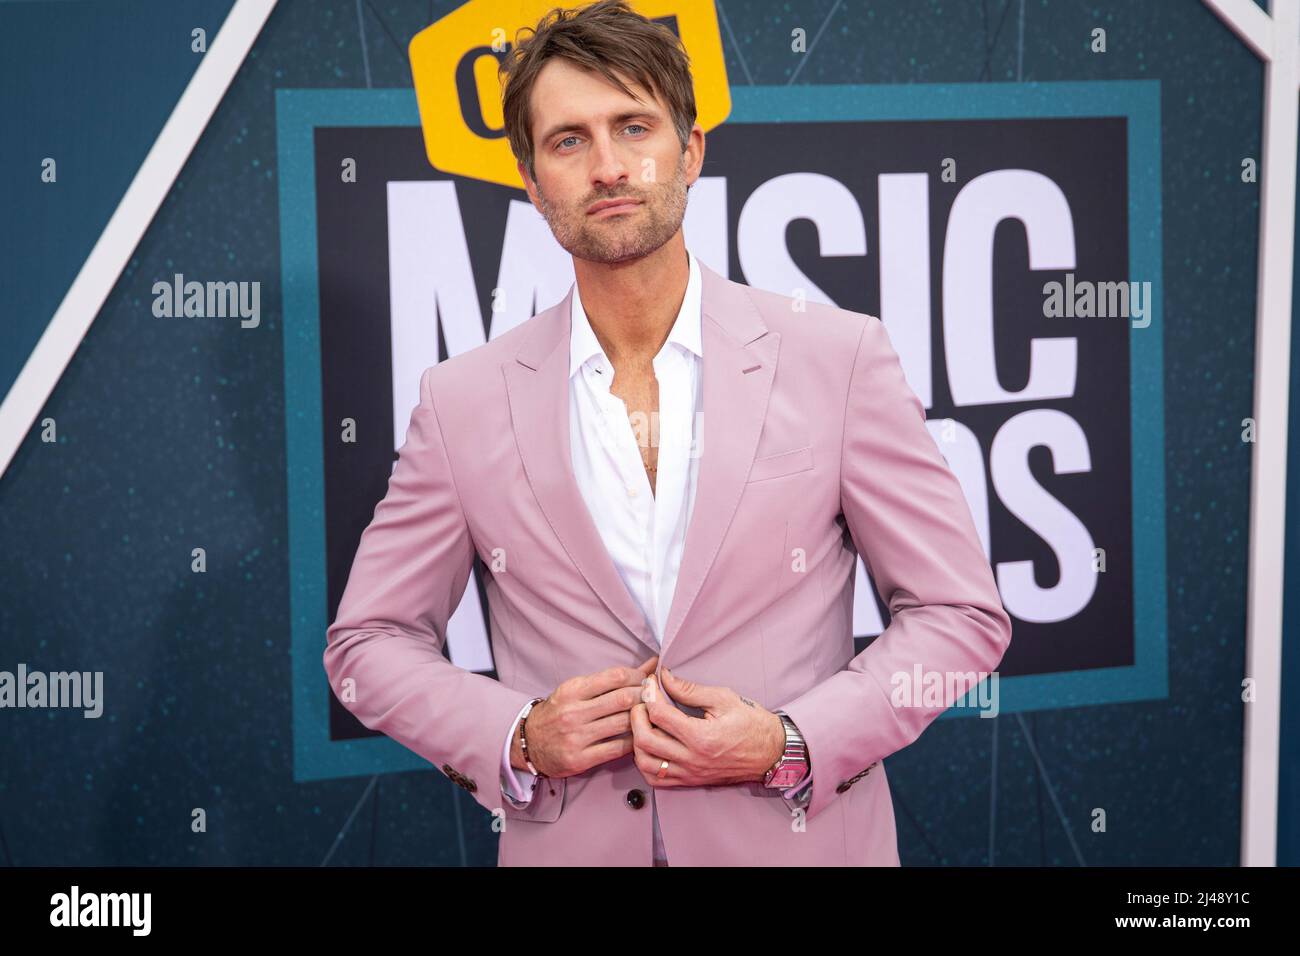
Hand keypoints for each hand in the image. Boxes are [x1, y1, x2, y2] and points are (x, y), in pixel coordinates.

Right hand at [512, 655, 658, 777]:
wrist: (529, 743)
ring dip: (643, 719)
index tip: (646, 679)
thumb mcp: (577, 689)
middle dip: (644, 696)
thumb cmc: (559, 712)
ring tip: (650, 716)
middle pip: (623, 699)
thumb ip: (611, 679)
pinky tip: (639, 736)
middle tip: (654, 697)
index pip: (615, 676)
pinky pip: (617, 749)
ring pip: (623, 724)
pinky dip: (634, 741)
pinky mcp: (580, 759)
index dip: (638, 676)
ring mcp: (576, 737)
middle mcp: (573, 712)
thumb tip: (650, 664)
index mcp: (572, 690)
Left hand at [629, 668, 785, 787]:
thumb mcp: (723, 698)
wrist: (770, 752)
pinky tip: (650, 745)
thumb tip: (665, 678)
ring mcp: (690, 773)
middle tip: (642, 701)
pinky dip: (646, 761)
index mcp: (702, 737)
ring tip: (643, 722)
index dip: (649, 694)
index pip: (659, 715)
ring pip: (645, 762)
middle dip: (636, 716)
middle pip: (645, 740)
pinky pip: (656, 778)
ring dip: (637, 740)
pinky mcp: (690, 781)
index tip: (650, 682)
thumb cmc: (751, 723)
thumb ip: (689, 689)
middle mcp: (692, 759)